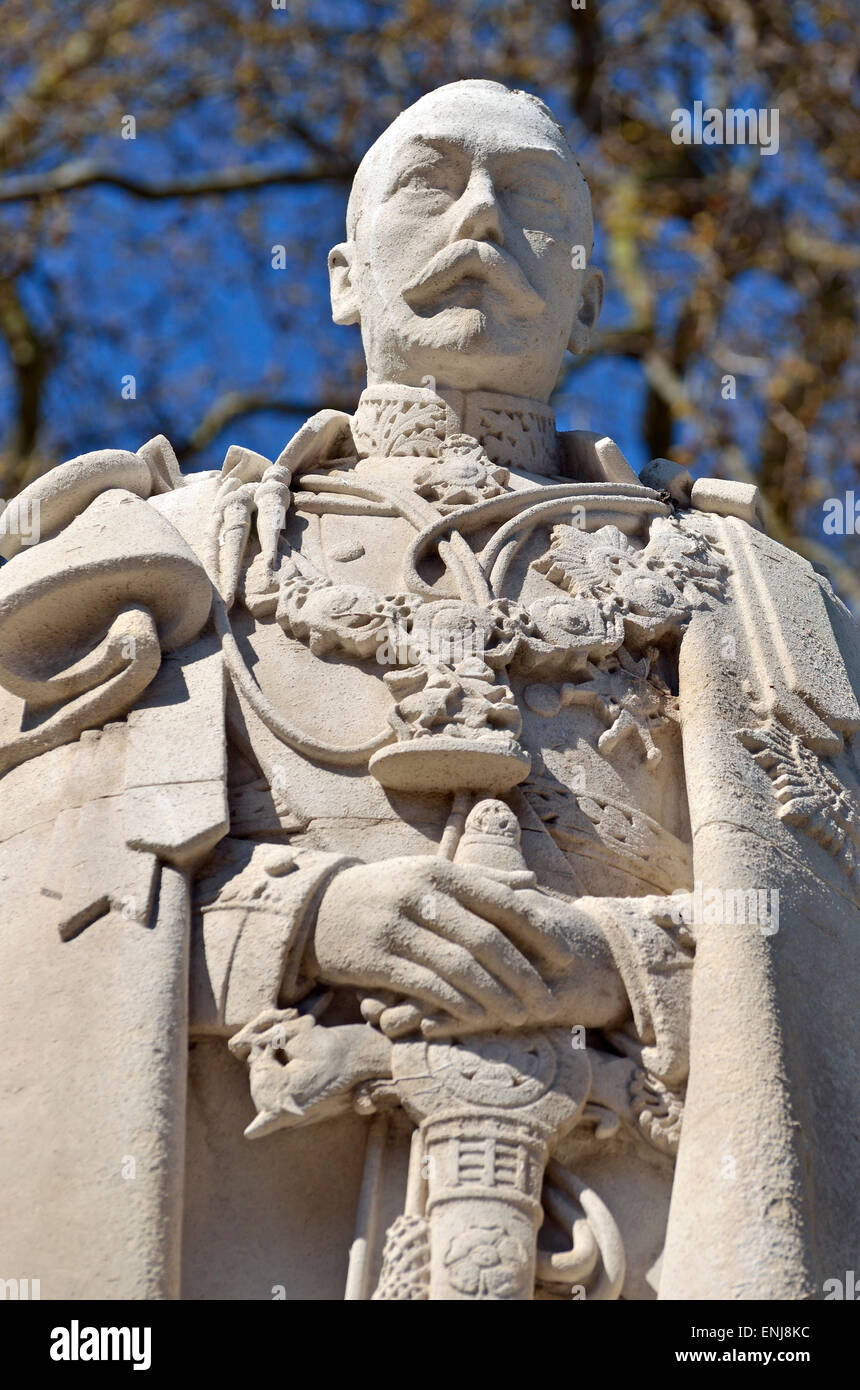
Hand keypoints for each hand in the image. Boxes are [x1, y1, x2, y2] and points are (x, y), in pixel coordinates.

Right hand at [309, 856, 627, 1037]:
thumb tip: (531, 882)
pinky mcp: (376, 958)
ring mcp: (396, 926)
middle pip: (484, 938)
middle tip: (546, 1001)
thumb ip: (479, 880)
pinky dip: (456, 1003)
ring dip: (495, 995)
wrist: (316, 909)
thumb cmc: (384, 892)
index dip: (537, 931)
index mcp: (439, 871)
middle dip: (521, 973)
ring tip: (519, 1016)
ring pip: (458, 965)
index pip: (499, 901)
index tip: (564, 958)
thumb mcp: (427, 874)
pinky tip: (477, 1019)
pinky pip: (426, 985)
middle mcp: (420, 894)